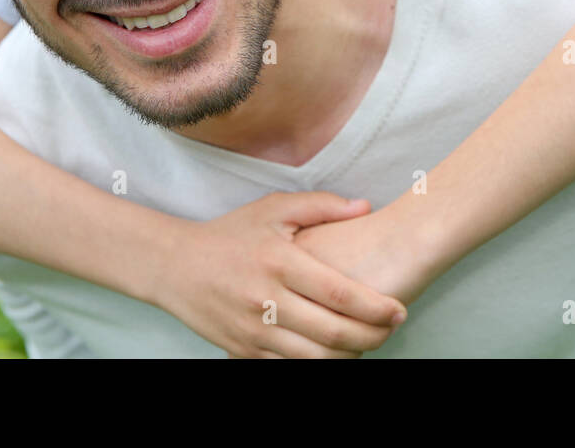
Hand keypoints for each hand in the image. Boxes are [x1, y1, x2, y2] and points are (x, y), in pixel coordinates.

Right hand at [150, 192, 407, 357]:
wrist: (175, 267)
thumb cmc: (231, 234)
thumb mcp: (274, 209)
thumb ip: (322, 206)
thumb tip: (366, 206)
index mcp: (280, 262)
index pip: (339, 294)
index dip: (375, 307)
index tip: (399, 310)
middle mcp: (267, 300)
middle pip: (334, 332)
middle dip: (373, 335)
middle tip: (393, 328)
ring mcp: (254, 331)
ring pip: (315, 358)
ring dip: (350, 354)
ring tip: (369, 339)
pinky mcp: (244, 352)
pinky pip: (290, 368)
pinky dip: (319, 365)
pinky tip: (336, 352)